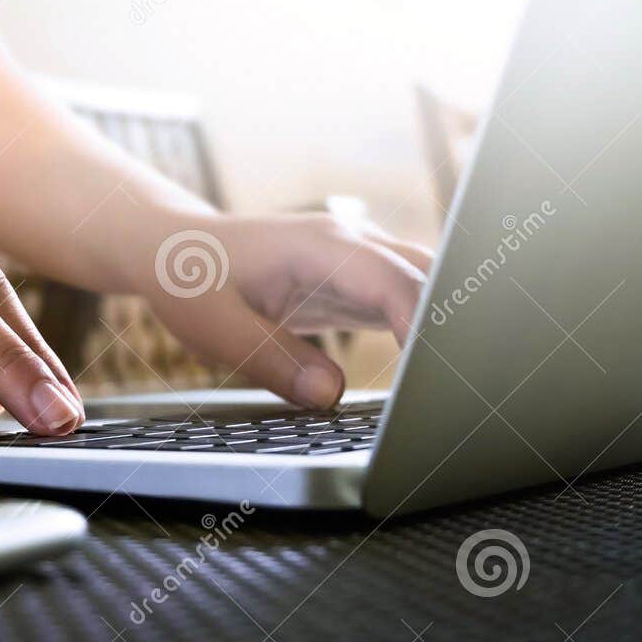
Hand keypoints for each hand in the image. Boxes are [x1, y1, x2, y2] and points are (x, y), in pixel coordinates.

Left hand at [119, 212, 432, 407]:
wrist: (170, 248)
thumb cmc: (188, 280)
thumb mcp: (216, 328)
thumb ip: (272, 360)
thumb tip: (329, 397)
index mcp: (324, 247)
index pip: (397, 283)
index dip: (426, 327)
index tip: (440, 374)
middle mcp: (353, 245)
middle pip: (430, 276)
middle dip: (457, 323)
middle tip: (471, 383)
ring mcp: (358, 261)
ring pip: (426, 285)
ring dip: (446, 325)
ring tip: (462, 381)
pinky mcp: (355, 283)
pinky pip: (405, 301)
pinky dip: (424, 331)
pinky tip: (433, 371)